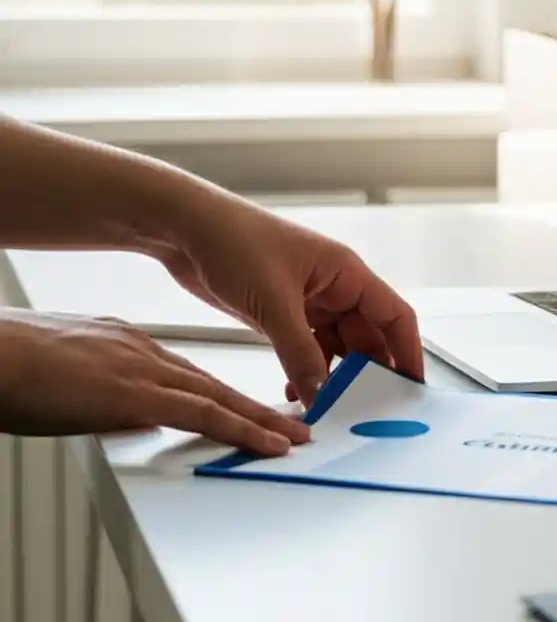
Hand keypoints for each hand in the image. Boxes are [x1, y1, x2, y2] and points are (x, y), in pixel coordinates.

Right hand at [0, 308, 308, 455]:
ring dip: (261, 420)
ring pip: (218, 398)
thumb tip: (114, 408)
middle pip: (211, 383)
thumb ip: (96, 385)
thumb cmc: (7, 363)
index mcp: (124, 343)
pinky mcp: (138, 395)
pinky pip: (204, 414)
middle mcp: (143, 352)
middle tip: (291, 421)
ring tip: (296, 437)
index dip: (218, 393)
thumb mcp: (64, 372)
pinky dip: (243, 429)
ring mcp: (143, 371)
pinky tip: (271, 444)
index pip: (185, 373)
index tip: (243, 406)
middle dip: (252, 406)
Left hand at [158, 200, 423, 407]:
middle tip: (366, 409)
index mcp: (346, 273)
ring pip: (336, 349)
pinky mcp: (283, 314)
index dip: (408, 352)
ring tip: (326, 407)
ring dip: (333, 378)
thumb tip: (322, 394)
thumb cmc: (234, 241)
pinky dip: (306, 373)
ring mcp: (309, 302)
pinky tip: (295, 391)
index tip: (412, 387)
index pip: (394, 316)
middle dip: (368, 374)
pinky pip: (306, 351)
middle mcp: (334, 288)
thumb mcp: (273, 302)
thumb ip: (300, 352)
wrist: (184, 228)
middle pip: (367, 338)